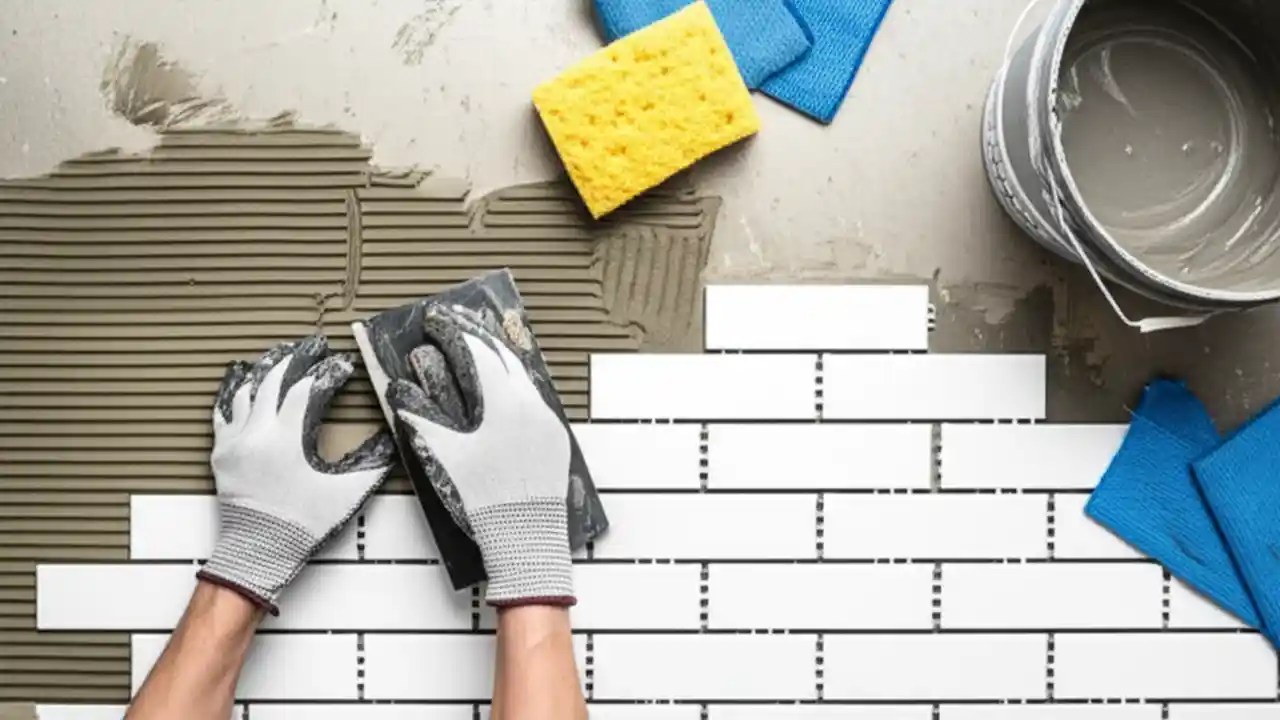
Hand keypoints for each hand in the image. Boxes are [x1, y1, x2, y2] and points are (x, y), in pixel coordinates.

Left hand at [198, 336, 394, 612]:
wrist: (258, 551)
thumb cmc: (298, 525)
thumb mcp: (344, 493)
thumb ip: (371, 464)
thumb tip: (391, 444)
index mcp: (286, 438)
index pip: (306, 388)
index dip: (326, 372)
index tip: (341, 366)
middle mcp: (256, 433)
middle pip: (272, 379)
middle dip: (294, 358)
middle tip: (311, 348)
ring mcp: (235, 441)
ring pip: (245, 390)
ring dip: (264, 371)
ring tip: (278, 358)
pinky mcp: (222, 453)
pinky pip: (223, 412)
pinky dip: (235, 394)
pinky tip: (241, 384)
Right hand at [388, 307, 574, 606]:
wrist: (526, 536)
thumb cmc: (483, 498)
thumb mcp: (445, 456)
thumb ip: (421, 418)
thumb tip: (398, 394)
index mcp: (506, 403)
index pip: (479, 353)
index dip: (454, 333)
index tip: (437, 320)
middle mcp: (533, 405)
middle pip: (507, 358)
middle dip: (480, 340)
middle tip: (458, 329)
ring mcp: (550, 421)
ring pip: (526, 378)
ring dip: (502, 362)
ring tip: (480, 353)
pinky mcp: (558, 438)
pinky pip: (538, 401)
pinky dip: (518, 389)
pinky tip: (505, 392)